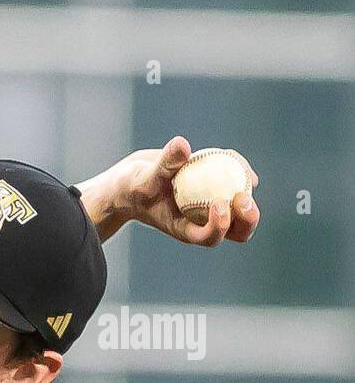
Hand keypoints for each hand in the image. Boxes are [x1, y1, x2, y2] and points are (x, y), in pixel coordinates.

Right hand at [77, 136, 258, 246]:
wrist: (134, 178)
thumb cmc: (132, 185)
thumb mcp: (143, 177)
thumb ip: (164, 164)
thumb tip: (183, 144)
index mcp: (184, 228)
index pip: (208, 237)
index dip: (220, 225)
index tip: (219, 202)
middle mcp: (202, 221)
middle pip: (236, 232)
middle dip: (247, 219)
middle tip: (243, 197)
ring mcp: (211, 207)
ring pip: (242, 210)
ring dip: (249, 195)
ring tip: (245, 172)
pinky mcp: (217, 188)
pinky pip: (237, 183)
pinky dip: (240, 170)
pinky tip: (231, 156)